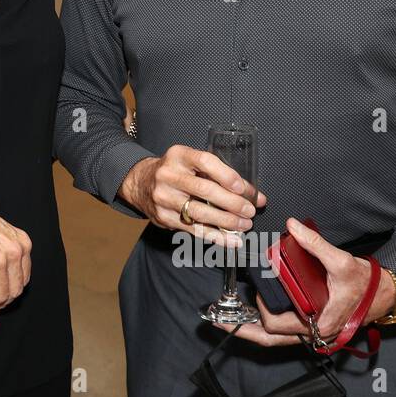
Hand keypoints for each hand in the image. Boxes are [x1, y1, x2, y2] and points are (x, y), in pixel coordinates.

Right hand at [0, 185, 31, 326]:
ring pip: (2, 295)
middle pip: (16, 289)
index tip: (6, 299)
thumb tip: (8, 283)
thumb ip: (9, 253)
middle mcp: (14, 251)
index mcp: (23, 243)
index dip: (15, 293)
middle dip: (6, 302)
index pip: (25, 278)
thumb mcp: (2, 233)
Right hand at [119, 145, 265, 247]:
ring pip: (199, 212)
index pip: (205, 162)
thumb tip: (254, 196)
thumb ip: (221, 175)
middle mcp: (168, 175)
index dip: (226, 175)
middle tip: (249, 211)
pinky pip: (194, 229)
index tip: (243, 188)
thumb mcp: (192, 164)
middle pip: (204, 190)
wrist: (141, 183)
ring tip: (244, 225)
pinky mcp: (164, 217)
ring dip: (226, 221)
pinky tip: (231, 240)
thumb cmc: (176, 172)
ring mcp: (164, 197)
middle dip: (232, 203)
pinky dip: (215, 236)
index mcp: (178, 155)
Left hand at [220, 218, 395, 346]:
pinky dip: (264, 325)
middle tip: (218, 320)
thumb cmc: (364, 284)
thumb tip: (294, 226)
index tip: (259, 291)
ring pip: (275, 339)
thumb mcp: (342, 261)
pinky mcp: (309, 326)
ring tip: (227, 320)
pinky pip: (282, 332)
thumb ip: (316, 244)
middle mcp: (313, 333)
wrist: (382, 294)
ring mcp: (310, 332)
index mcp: (320, 324)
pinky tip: (250, 315)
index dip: (262, 311)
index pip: (279, 326)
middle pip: (271, 340)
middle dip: (244, 330)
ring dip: (252, 329)